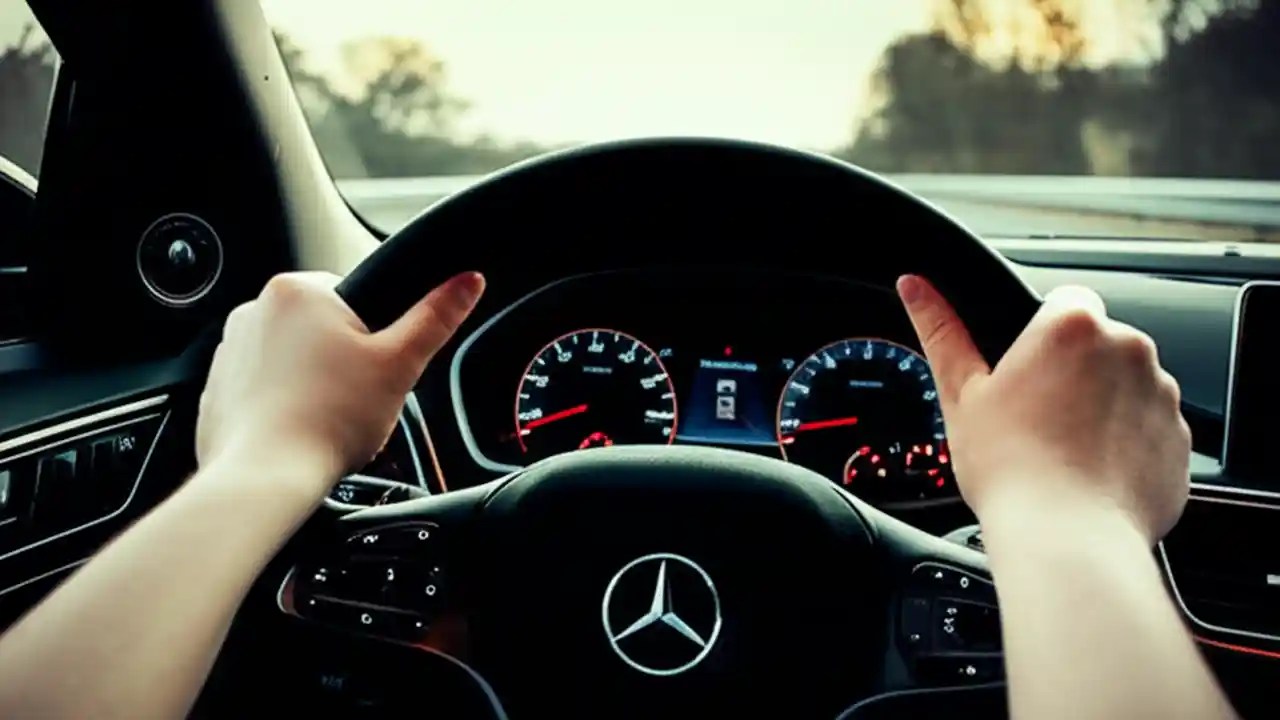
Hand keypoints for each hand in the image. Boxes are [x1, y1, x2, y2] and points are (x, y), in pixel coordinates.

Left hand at [197, 271, 483, 498]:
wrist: (264, 478)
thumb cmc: (329, 420)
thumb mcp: (400, 364)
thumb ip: (436, 317)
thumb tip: (468, 281)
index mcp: (298, 290)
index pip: (353, 297)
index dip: (375, 335)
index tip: (375, 368)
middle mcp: (254, 310)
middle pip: (323, 329)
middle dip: (343, 361)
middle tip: (356, 397)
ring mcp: (229, 350)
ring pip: (294, 360)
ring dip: (313, 383)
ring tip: (326, 417)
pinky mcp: (217, 389)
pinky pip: (264, 390)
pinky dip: (282, 407)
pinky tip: (298, 430)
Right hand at [897, 276, 1189, 544]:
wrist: (1068, 540)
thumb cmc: (1012, 469)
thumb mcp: (961, 395)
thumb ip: (940, 330)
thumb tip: (915, 287)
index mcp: (1072, 327)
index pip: (1064, 301)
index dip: (1040, 335)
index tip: (1024, 373)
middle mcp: (1129, 349)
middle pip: (1096, 345)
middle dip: (1071, 373)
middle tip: (1034, 418)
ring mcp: (1162, 395)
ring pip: (1124, 386)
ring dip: (1100, 407)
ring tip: (1062, 452)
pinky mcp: (1181, 440)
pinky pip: (1149, 429)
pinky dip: (1125, 445)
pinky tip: (1090, 473)